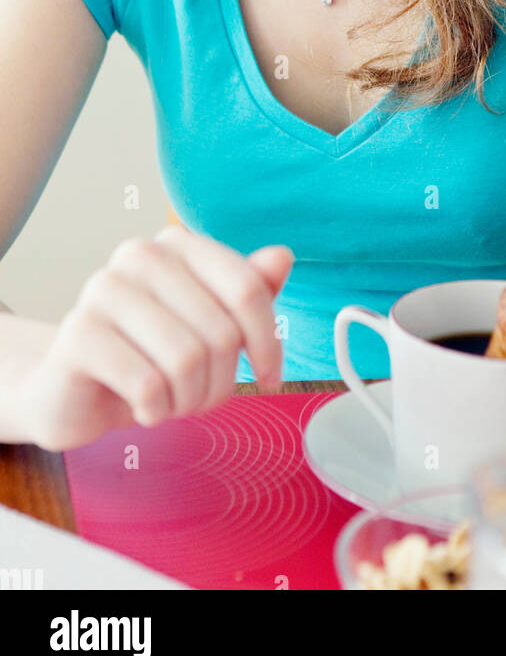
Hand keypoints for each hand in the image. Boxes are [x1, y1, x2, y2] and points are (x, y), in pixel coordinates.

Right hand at [20, 226, 293, 451]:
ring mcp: (104, 290)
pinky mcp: (78, 335)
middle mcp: (141, 256)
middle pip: (221, 332)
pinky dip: (156, 411)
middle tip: (202, 399)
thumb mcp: (208, 326)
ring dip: (189, 400)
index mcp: (178, 245)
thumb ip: (247, 291)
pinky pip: (148, 386)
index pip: (248, 289)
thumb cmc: (149, 355)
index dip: (268, 343)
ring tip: (172, 402)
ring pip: (186, 361)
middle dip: (221, 383)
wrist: (73, 390)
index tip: (269, 380)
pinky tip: (143, 407)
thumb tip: (282, 257)